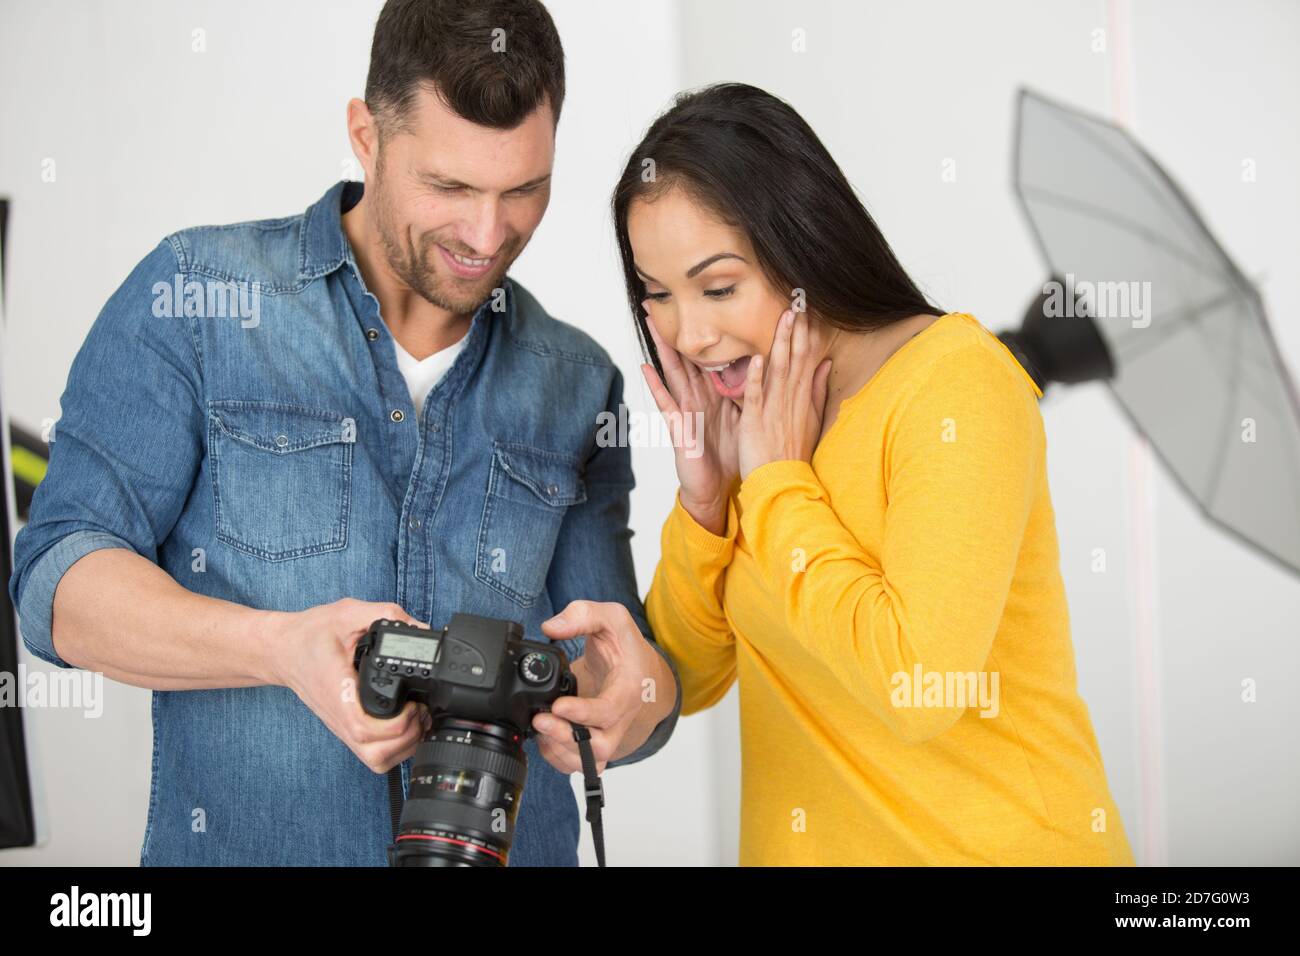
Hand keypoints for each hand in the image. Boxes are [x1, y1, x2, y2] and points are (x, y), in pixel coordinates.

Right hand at [265, 598, 431, 773]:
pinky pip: (375, 755)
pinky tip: (407, 724)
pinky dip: (396, 748)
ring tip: (417, 717)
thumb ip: (384, 614)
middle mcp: (341, 718)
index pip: (365, 728)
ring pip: (377, 761)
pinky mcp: (348, 730)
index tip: (413, 704)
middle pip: (376, 755)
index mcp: (339, 693)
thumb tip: (419, 628)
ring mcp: (344, 728)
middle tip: (420, 710)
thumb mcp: (346, 613)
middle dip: (408, 737)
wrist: (283, 650)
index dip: (397, 724)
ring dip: (405, 746)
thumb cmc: (310, 634)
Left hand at [529, 600, 672, 774]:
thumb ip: (582, 615)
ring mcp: (609, 733)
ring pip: (591, 761)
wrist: (637, 669)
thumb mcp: (611, 617)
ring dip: (561, 752)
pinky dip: (559, 758)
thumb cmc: (625, 646)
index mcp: (629, 688)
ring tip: (539, 730)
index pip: (610, 710)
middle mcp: (622, 717)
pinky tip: (544, 739)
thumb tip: (550, 627)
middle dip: (567, 739)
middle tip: (540, 721)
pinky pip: (580, 764)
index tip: (557, 705)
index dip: (583, 713)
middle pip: (601, 746)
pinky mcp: (595, 741)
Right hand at [640, 305, 739, 534]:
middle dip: (675, 332)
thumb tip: (768, 368)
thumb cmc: (730, 456)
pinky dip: (656, 386)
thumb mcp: (746, 418)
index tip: (701, 307)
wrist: (717, 489)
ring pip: (673, 372)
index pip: (707, 358)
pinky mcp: (679, 427)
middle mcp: (697, 398)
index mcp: (714, 395)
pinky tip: (645, 368)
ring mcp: (686, 411)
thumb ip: (750, 393)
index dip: (703, 334)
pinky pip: (666, 403)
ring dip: (661, 348)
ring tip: (650, 323)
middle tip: (662, 303)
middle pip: (685, 358)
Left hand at [738, 309, 831, 479]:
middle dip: (797, 331)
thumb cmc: (791, 453)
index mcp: (800, 398)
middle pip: (795, 359)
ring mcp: (773, 410)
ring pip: (778, 371)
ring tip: (784, 319)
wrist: (781, 482)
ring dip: (780, 344)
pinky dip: (757, 378)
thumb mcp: (810, 419)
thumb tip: (825, 363)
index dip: (807, 334)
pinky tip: (758, 358)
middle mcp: (789, 400)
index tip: (808, 309)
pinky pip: (756, 397)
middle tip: (798, 301)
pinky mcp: (755, 422)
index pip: (806, 359)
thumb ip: (815, 390)